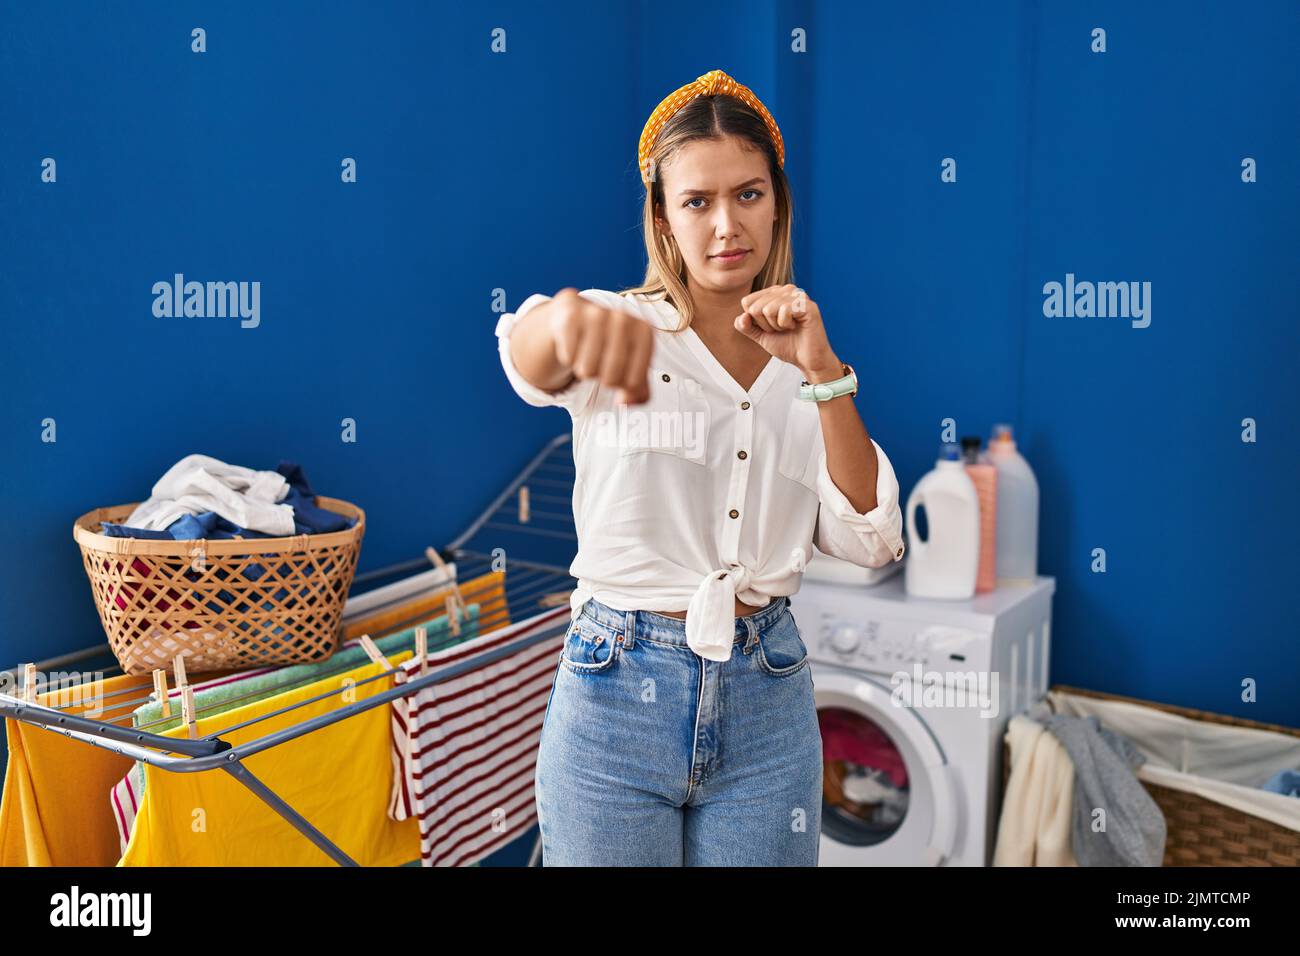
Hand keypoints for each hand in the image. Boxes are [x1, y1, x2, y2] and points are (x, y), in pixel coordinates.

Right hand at [547, 288, 655, 403]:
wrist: (581, 316)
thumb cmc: (610, 343)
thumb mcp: (631, 365)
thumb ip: (638, 391)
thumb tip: (625, 402)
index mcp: (644, 332)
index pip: (634, 382)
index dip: (624, 387)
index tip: (622, 379)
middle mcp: (623, 320)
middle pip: (610, 378)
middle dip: (604, 380)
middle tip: (603, 367)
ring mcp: (596, 315)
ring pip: (587, 370)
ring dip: (585, 369)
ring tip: (589, 355)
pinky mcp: (571, 316)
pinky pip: (569, 357)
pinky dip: (570, 357)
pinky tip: (576, 344)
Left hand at [733, 284, 841, 379]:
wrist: (807, 360)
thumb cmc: (787, 345)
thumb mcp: (760, 336)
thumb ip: (746, 326)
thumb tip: (741, 317)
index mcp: (774, 293)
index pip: (747, 302)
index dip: (755, 321)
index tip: (770, 327)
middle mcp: (785, 289)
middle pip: (755, 306)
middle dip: (765, 325)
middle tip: (781, 330)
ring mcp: (797, 295)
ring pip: (768, 309)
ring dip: (776, 326)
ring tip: (789, 328)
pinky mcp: (807, 304)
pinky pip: (783, 311)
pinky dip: (786, 324)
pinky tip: (797, 326)